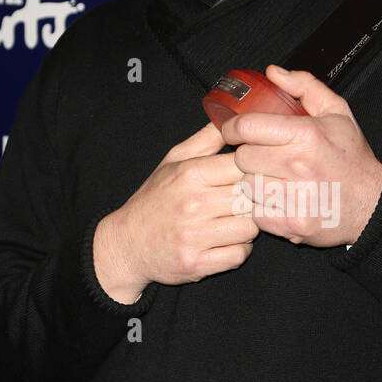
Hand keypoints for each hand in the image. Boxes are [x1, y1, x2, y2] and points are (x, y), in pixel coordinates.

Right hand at [93, 121, 258, 300]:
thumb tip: (233, 118)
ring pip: (250, 228)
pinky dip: (238, 250)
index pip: (244, 165)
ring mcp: (194, 236)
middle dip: (254, 199)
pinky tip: (226, 242)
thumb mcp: (173, 161)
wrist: (126, 244)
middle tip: (246, 202)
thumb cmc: (154, 200)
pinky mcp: (197, 263)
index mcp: (190, 174)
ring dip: (248, 227)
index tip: (253, 176)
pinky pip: (239, 255)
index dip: (255, 170)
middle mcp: (193, 204)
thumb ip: (206, 140)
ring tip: (234, 222)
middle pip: (252, 197)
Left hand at [219, 66, 381, 248]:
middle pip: (242, 158)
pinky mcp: (292, 224)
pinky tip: (277, 200)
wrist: (373, 204)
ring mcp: (295, 198)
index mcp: (307, 135)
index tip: (234, 131)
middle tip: (262, 157)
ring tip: (271, 179)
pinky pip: (255, 212)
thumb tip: (272, 73)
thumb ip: (304, 87)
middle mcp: (299, 166)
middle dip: (248, 156)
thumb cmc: (352, 158)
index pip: (247, 127)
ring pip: (246, 186)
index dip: (233, 128)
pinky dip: (261, 208)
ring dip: (253, 182)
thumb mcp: (337, 112)